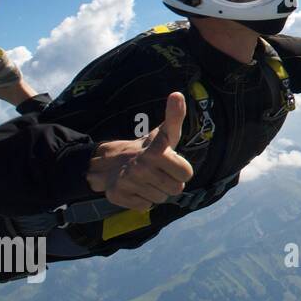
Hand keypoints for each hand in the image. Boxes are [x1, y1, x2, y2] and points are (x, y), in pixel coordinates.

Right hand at [86, 92, 194, 210]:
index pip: (187, 174)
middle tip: (159, 172)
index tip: (170, 162)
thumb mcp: (165, 133)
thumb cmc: (149, 148)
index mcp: (157, 153)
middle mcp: (142, 168)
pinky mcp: (118, 196)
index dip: (181, 170)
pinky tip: (137, 188)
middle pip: (175, 189)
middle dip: (170, 182)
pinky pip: (145, 206)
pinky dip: (143, 199)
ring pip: (160, 199)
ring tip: (148, 179)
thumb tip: (178, 94)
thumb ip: (175, 117)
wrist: (113, 161)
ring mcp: (128, 183)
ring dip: (156, 191)